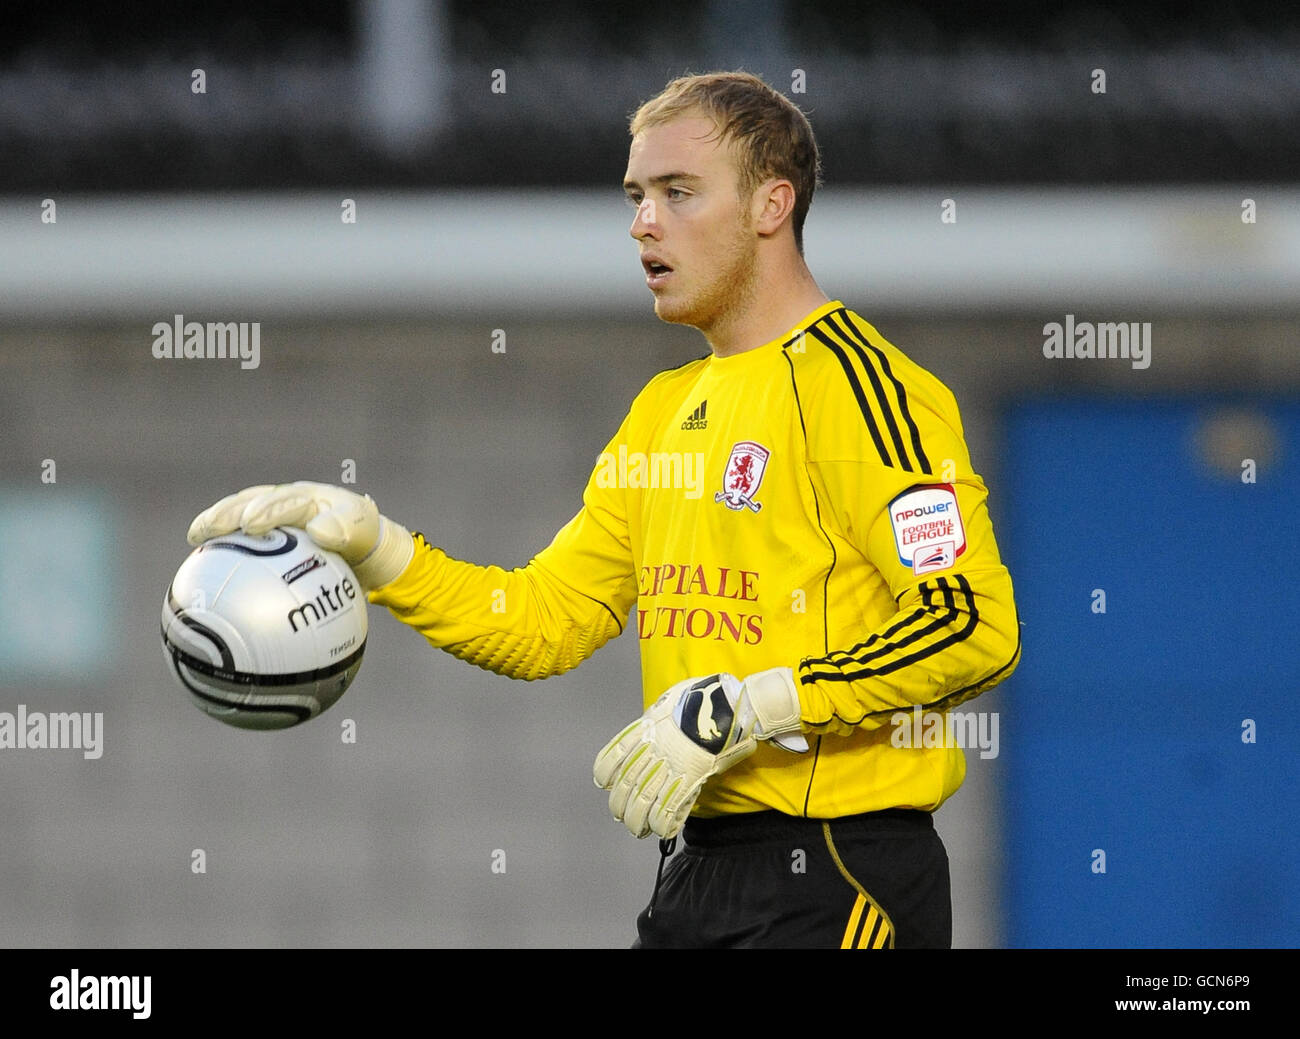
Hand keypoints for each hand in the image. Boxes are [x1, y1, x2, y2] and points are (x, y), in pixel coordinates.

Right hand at [186, 481, 414, 590]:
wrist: (365, 549)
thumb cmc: (363, 541)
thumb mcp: (363, 533)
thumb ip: (347, 529)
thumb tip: (320, 531)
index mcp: (311, 498)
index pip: (287, 501)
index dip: (267, 510)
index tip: (252, 524)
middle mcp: (288, 501)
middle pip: (253, 501)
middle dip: (230, 511)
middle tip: (211, 527)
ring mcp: (274, 516)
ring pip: (241, 512)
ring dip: (218, 522)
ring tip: (196, 536)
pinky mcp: (265, 535)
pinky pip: (240, 538)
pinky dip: (221, 545)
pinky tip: (200, 564)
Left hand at [593, 667, 805, 839]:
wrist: (722, 702)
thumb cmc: (702, 696)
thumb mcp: (671, 698)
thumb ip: (662, 712)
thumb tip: (663, 714)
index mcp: (644, 731)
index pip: (611, 758)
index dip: (605, 775)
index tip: (604, 784)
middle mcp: (651, 751)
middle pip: (624, 786)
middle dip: (619, 806)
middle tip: (621, 816)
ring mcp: (669, 767)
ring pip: (641, 802)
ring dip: (636, 821)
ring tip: (638, 829)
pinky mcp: (688, 779)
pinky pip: (668, 809)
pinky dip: (663, 824)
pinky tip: (663, 831)